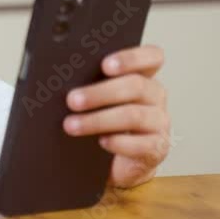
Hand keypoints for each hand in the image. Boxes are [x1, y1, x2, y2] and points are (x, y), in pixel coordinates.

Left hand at [63, 45, 170, 187]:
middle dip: (100, 92)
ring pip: (134, 115)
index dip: (132, 58)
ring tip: (72, 125)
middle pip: (136, 86)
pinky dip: (119, 143)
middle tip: (72, 100)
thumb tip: (60, 79)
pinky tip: (101, 142)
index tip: (105, 65)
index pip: (152, 57)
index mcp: (142, 76)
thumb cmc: (100, 121)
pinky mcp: (157, 148)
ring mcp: (159, 123)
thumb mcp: (95, 99)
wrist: (113, 161)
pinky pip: (141, 144)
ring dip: (99, 120)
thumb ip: (87, 83)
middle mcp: (155, 96)